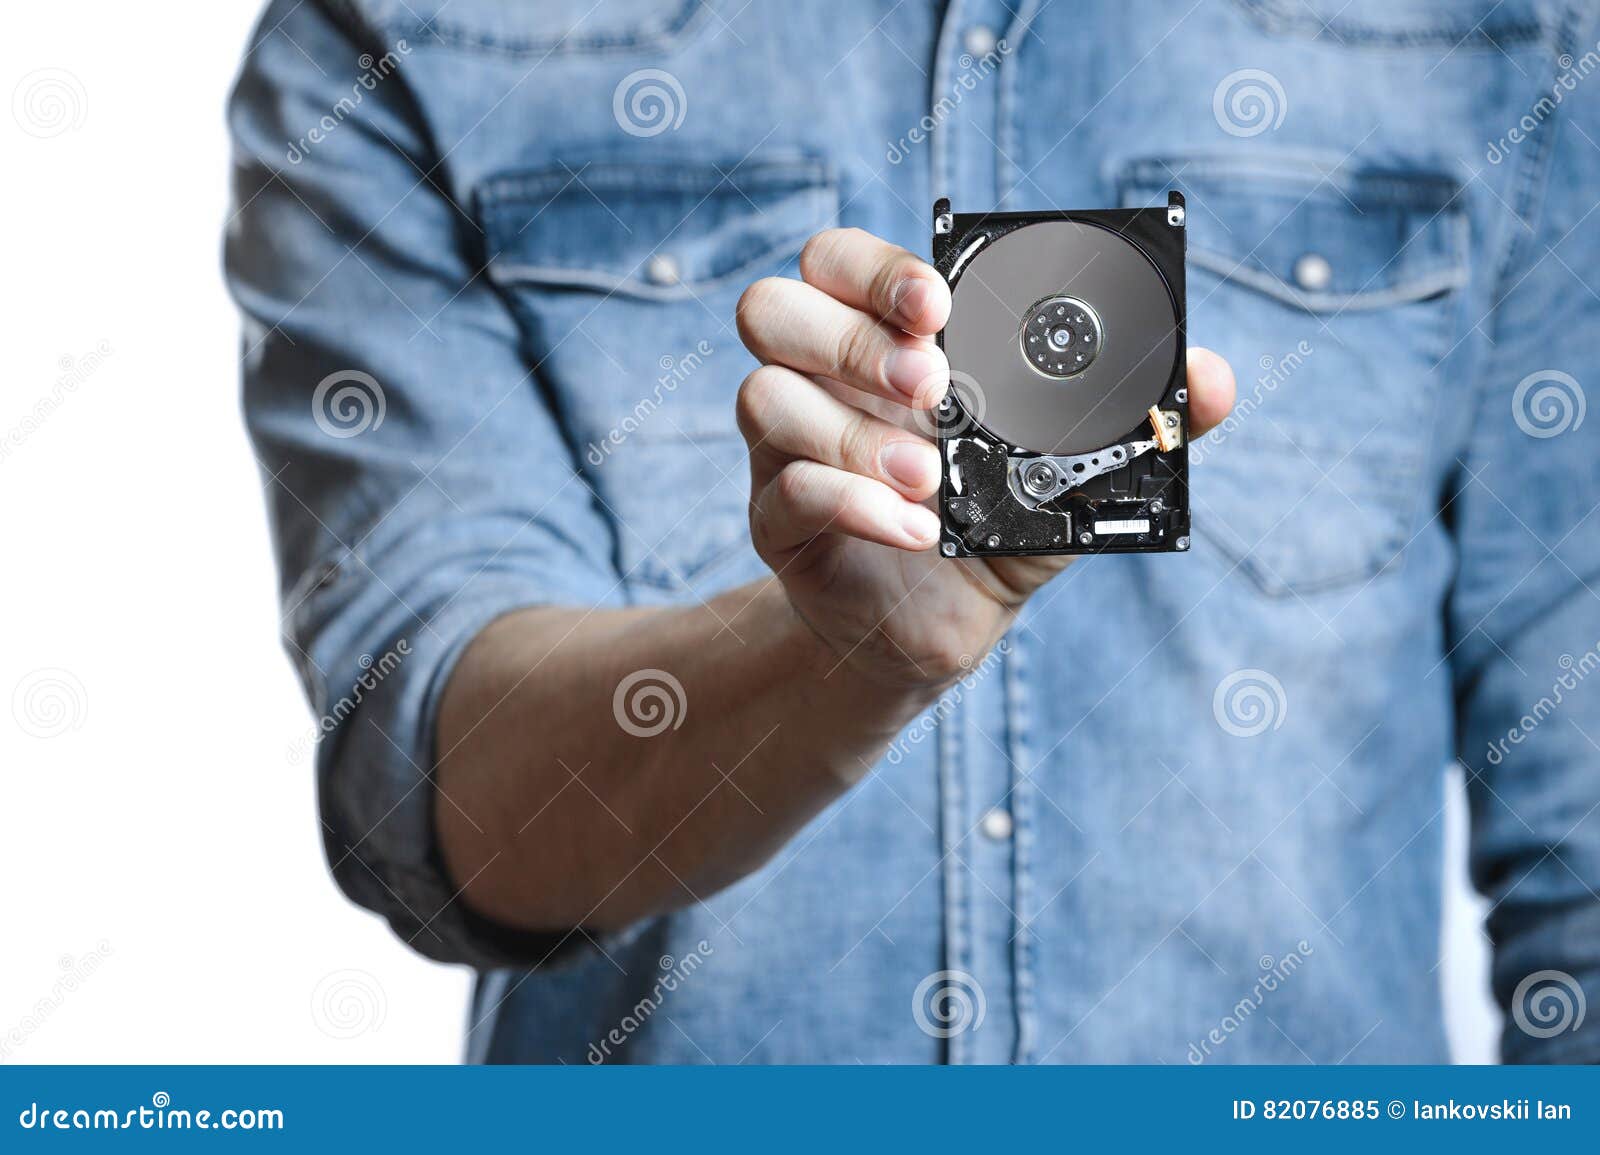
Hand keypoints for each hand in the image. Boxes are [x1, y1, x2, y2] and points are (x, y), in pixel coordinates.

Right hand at [735, 227, 1234, 687]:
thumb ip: (1134, 418)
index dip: (876, 266)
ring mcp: (792, 448)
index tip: (940, 301)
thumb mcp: (1071, 467)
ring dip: (851, 433)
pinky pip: (783, 493)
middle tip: (933, 383)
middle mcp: (825, 379)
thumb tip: (1216, 379)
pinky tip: (915, 530)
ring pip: (762, 397)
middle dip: (852, 337)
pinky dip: (852, 506)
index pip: (838, 260)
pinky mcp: (779, 523)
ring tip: (928, 478)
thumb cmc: (1000, 521)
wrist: (943, 623)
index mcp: (885, 338)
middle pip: (772, 308)